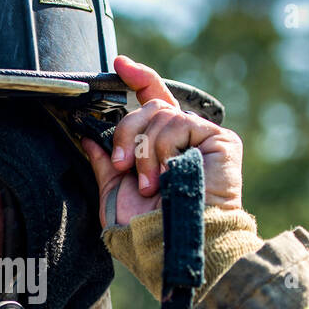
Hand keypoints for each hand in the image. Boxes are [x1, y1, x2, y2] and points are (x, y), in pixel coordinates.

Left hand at [81, 55, 243, 227]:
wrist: (173, 244)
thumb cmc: (147, 228)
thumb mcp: (115, 191)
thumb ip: (104, 162)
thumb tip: (87, 136)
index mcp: (162, 146)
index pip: (152, 100)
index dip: (138, 77)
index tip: (119, 64)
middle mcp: (184, 137)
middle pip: (149, 108)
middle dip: (127, 133)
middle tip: (121, 165)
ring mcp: (204, 137)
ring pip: (161, 115)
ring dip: (145, 151)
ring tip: (149, 184)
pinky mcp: (221, 140)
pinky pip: (181, 123)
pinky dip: (164, 150)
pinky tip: (168, 175)